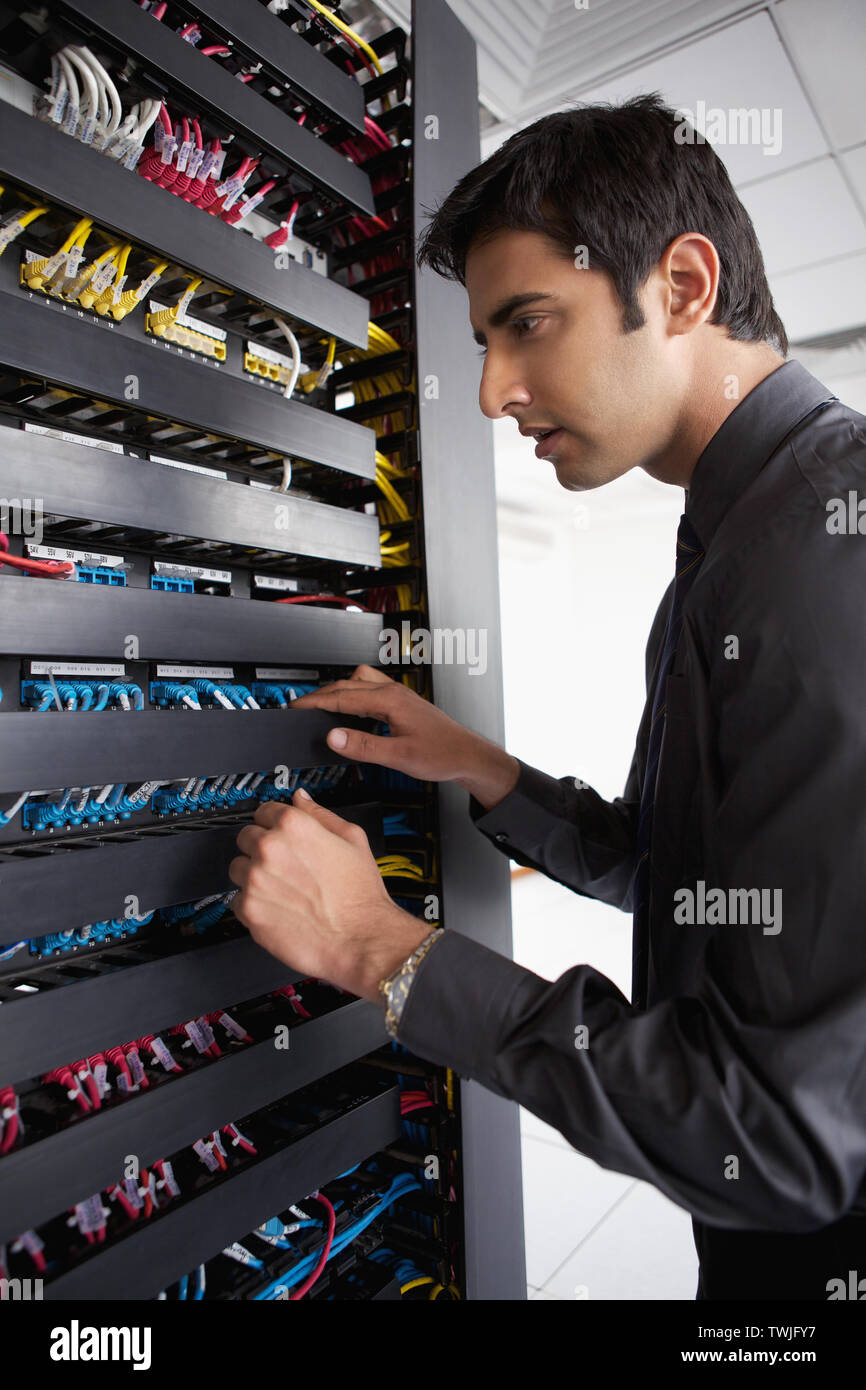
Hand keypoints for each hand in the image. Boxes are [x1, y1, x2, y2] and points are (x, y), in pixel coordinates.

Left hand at [228, 789, 430, 1001]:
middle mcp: (269, 849)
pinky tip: (278, 908)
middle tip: (284, 867)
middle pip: (245, 837)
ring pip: (238, 868)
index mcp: (293, 826)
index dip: (274, 824)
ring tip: (282, 890)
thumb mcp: (352, 839)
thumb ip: (320, 814)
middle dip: (261, 848)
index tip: (279, 835)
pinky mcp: (248, 909)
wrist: (359, 938)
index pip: (263, 811)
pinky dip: (253, 904)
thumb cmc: (359, 894)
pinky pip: (237, 900)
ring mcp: (255, 880)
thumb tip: (301, 798)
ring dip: (253, 876)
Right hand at [291, 664, 519, 810]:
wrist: (468, 755)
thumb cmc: (442, 754)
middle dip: (322, 694)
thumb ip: (363, 746)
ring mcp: (399, 695)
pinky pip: (371, 690)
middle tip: (302, 708)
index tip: (296, 707)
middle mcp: (394, 692)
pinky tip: (352, 710)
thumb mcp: (398, 756)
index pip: (342, 696)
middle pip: (347, 684)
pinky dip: (354, 695)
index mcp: (390, 701)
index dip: (315, 702)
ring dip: (339, 690)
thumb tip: (334, 737)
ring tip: (323, 706)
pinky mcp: (403, 703)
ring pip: (360, 682)